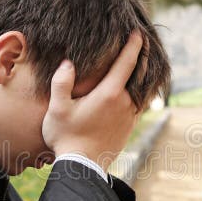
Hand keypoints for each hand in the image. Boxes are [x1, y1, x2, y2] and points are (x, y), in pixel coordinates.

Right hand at [42, 31, 142, 171]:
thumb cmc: (67, 137)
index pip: (126, 63)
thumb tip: (68, 63)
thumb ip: (61, 82)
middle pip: (139, 74)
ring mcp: (129, 116)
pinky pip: (140, 103)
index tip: (138, 33)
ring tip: (142, 62)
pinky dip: (141, 91)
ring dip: (144, 74)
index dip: (133, 46)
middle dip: (143, 56)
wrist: (83, 167)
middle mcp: (124, 103)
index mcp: (109, 94)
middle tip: (144, 41)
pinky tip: (136, 88)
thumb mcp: (57, 108)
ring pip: (142, 89)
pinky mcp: (129, 127)